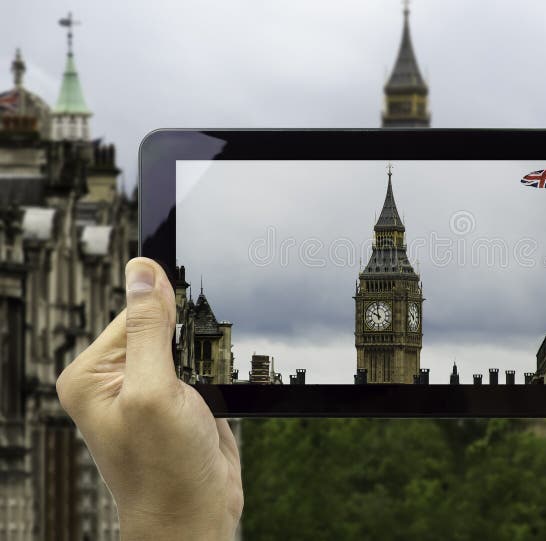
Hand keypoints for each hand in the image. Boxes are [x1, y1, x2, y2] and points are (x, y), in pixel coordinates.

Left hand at [56, 258, 242, 540]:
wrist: (196, 514)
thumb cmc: (163, 469)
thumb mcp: (153, 391)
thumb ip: (148, 328)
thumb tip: (142, 270)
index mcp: (92, 375)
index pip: (133, 312)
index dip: (167, 312)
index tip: (191, 326)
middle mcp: (116, 379)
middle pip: (161, 324)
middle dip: (189, 338)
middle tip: (196, 371)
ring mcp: (149, 389)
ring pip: (185, 342)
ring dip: (205, 354)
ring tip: (204, 385)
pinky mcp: (178, 398)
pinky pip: (199, 362)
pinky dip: (214, 366)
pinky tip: (215, 386)